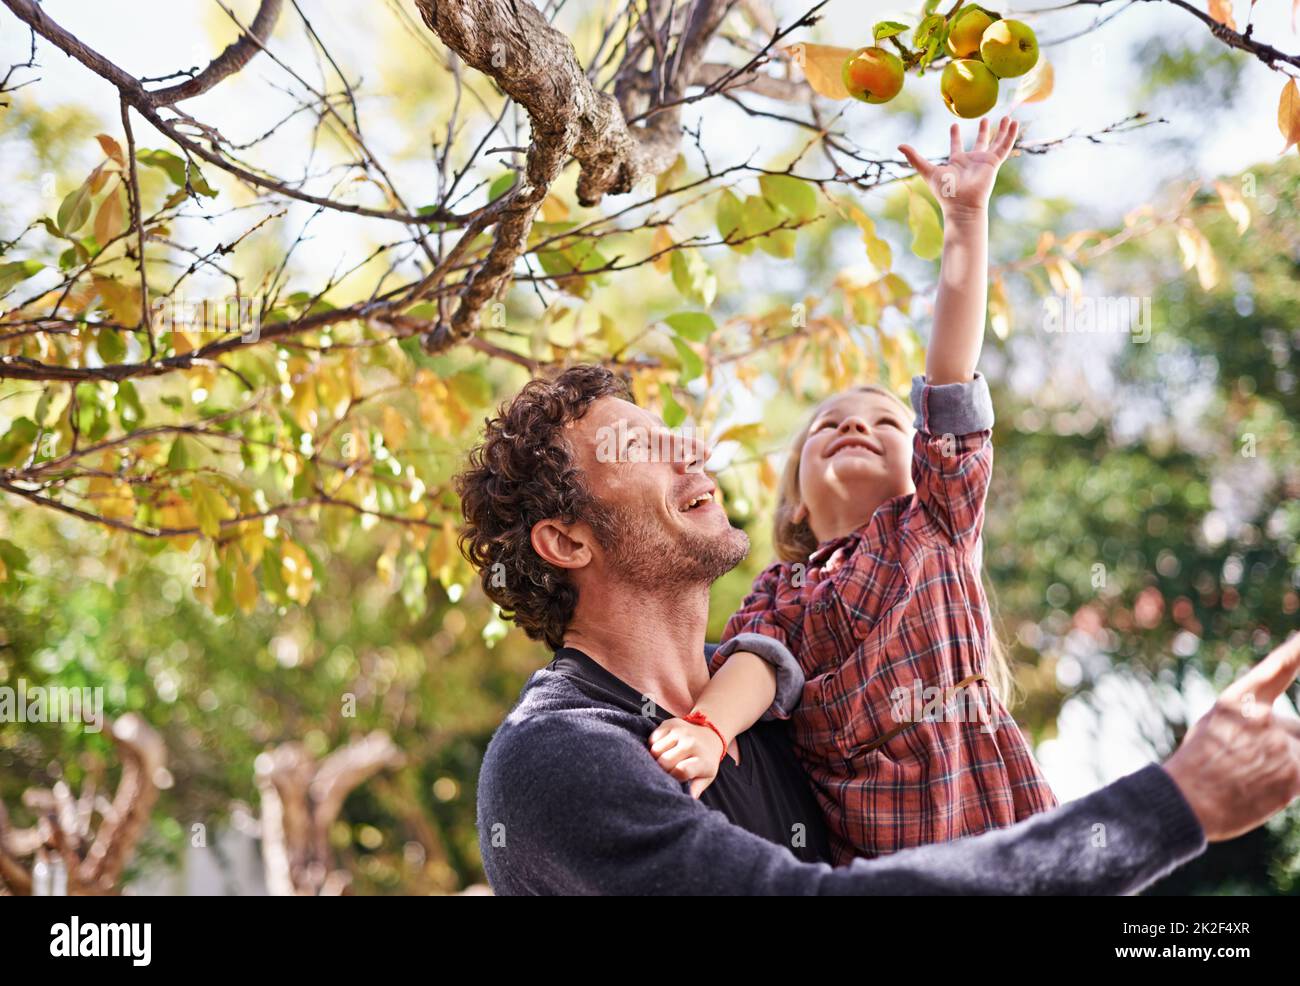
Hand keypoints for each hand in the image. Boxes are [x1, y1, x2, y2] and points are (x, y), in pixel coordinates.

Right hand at [649, 717, 724, 798]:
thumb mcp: (706, 777)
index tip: (674, 778)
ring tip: (665, 759)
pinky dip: (654, 745)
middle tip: (667, 770)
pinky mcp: (670, 723)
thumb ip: (696, 788)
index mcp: (702, 759)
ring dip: (656, 757)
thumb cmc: (705, 761)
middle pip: (664, 761)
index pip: (681, 770)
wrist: (710, 735)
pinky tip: (663, 749)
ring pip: (655, 750)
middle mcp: (691, 743)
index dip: (673, 777)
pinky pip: (653, 738)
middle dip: (662, 769)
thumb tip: (687, 799)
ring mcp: (680, 731)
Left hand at [899, 116, 1018, 217]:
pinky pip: (1004, 146)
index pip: (956, 146)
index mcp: (957, 162)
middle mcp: (972, 161)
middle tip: (984, 118)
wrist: (961, 204)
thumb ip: (914, 158)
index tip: (954, 125)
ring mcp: (984, 162)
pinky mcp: (993, 163)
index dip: (955, 136)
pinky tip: (1014, 123)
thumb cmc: (945, 191)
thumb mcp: (928, 170)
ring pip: (995, 142)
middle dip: (982, 131)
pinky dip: (1010, 135)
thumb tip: (899, 145)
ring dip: (1001, 130)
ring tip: (1007, 117)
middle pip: (979, 142)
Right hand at [1162, 632, 1299, 840]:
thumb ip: (1254, 719)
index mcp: (1238, 700)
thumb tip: (1290, 731)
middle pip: (1295, 731)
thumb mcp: (1216, 726)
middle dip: (1285, 745)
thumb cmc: (1197, 764)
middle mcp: (1263, 718)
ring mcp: (1281, 747)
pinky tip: (1256, 791)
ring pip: (1296, 756)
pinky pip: (1298, 775)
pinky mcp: (1294, 776)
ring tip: (1245, 781)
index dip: (1296, 651)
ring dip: (1280, 769)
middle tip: (1249, 762)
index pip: (1279, 668)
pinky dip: (1283, 785)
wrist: (1187, 803)